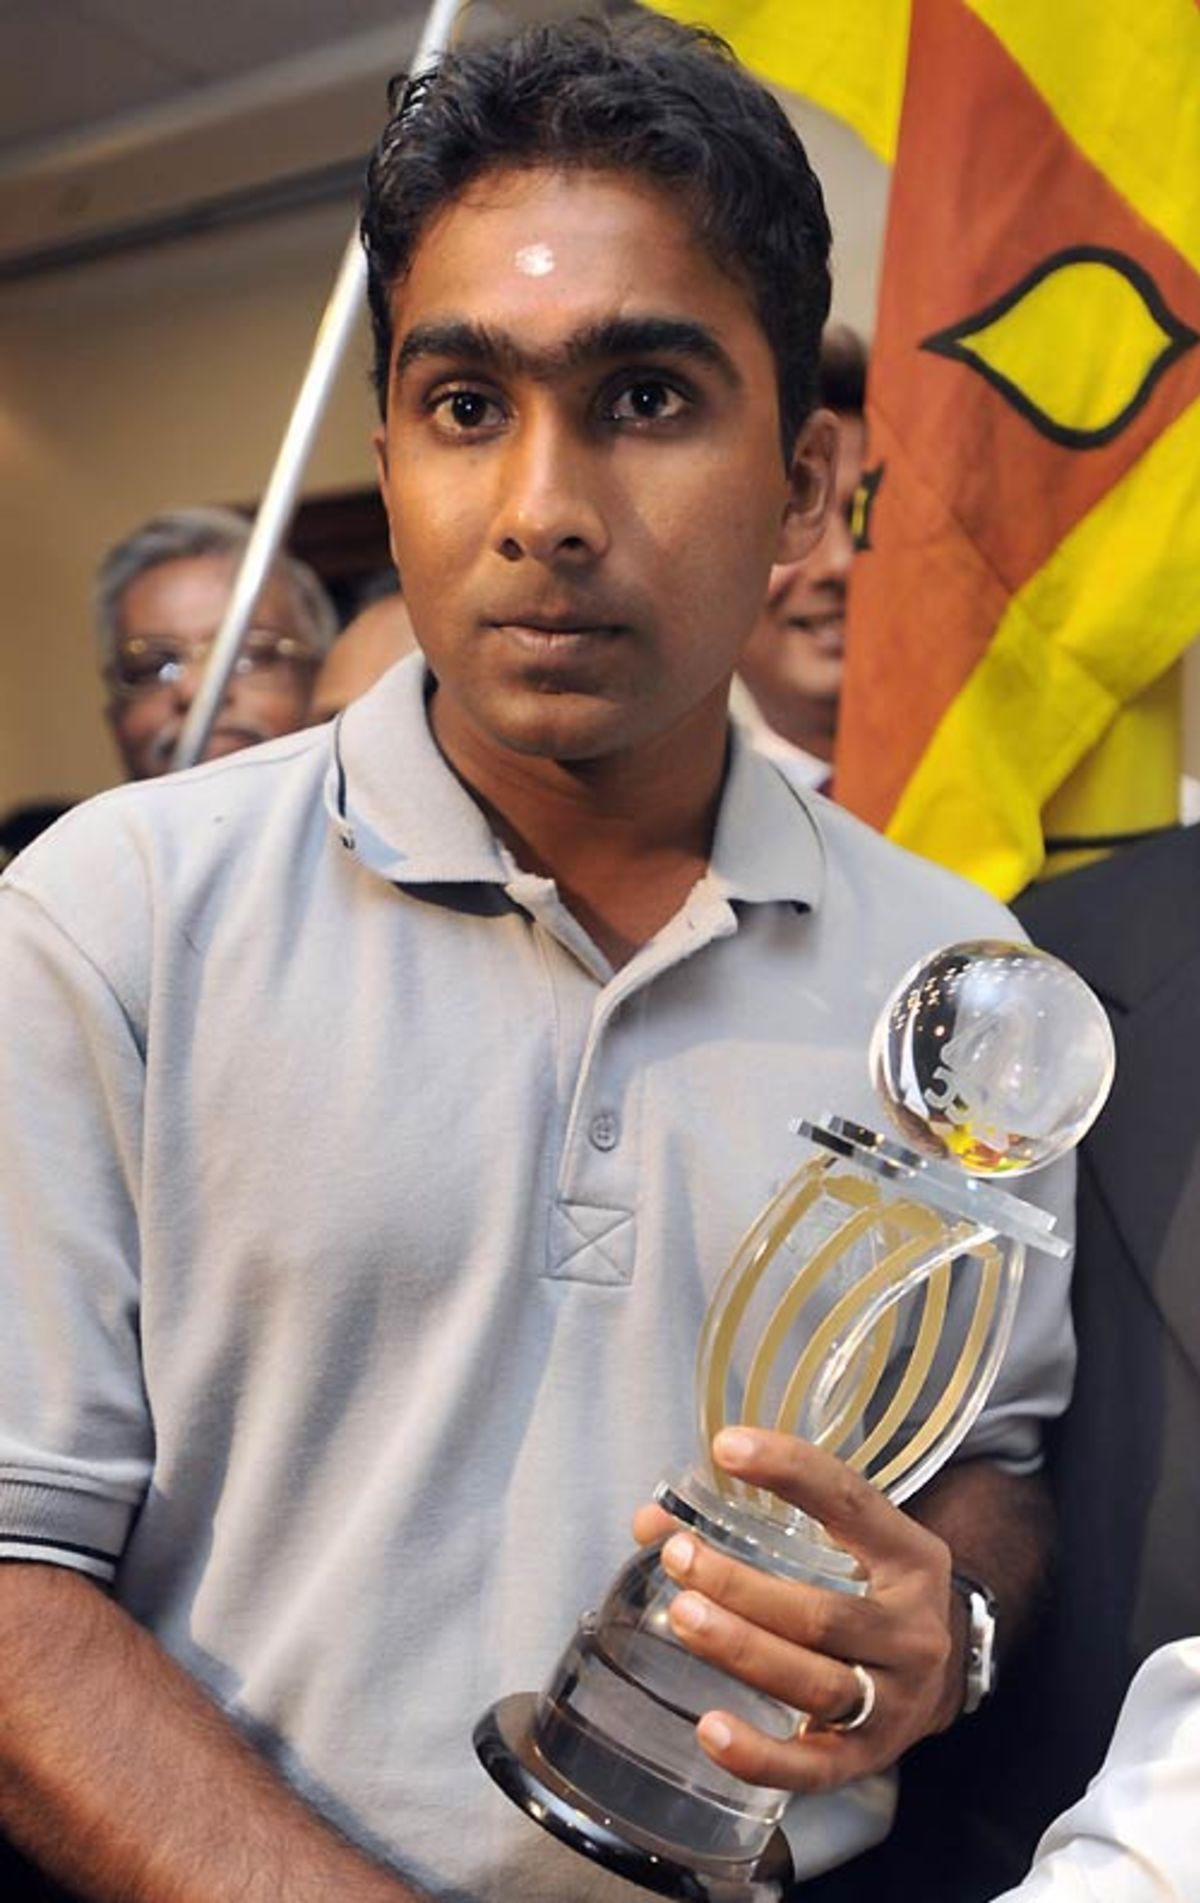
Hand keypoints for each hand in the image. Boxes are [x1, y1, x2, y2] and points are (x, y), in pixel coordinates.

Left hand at [631, 1427, 961, 1794]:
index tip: (727, 1448)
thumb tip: (649, 1522)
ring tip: (683, 1616)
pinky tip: (710, 1729)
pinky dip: (761, 1755)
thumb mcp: (844, 1543)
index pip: (852, 1502)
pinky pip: (814, 1768)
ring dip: (742, 1649)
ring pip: (815, 1682)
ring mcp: (896, 1701)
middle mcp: (912, 1631)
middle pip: (822, 1614)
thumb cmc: (871, 1591)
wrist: (940, 1676)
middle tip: (678, 1555)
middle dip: (742, 1586)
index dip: (791, 1471)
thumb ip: (757, 1524)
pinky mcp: (870, 1758)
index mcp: (910, 1557)